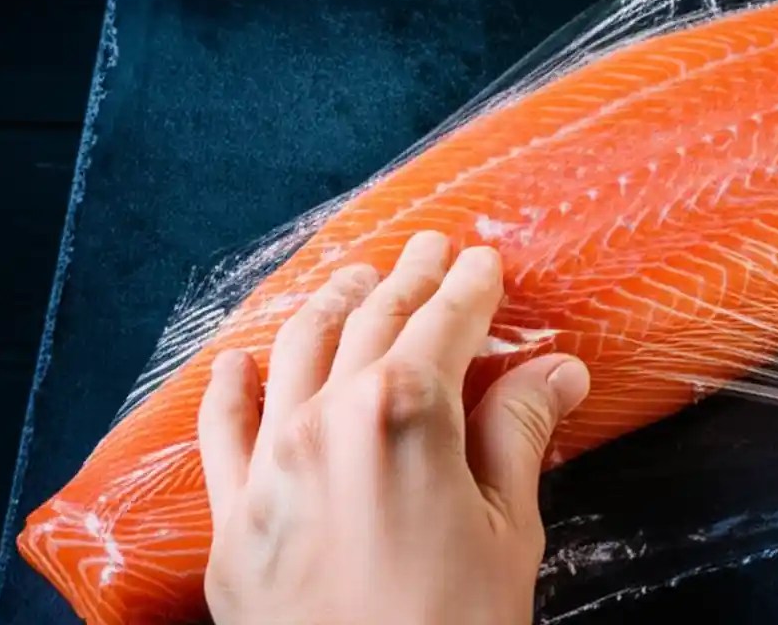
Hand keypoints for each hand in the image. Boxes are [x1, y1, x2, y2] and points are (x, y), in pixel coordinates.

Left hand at [197, 231, 590, 624]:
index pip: (445, 323)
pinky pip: (222, 432)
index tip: (483, 263)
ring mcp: (272, 464)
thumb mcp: (511, 528)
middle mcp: (329, 418)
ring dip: (330, 305)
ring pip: (298, 354)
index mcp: (409, 413)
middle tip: (430, 249)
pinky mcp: (235, 517)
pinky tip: (243, 361)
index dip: (469, 287)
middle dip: (407, 278)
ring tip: (354, 277)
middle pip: (373, 322)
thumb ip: (521, 434)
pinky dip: (231, 387)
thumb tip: (556, 369)